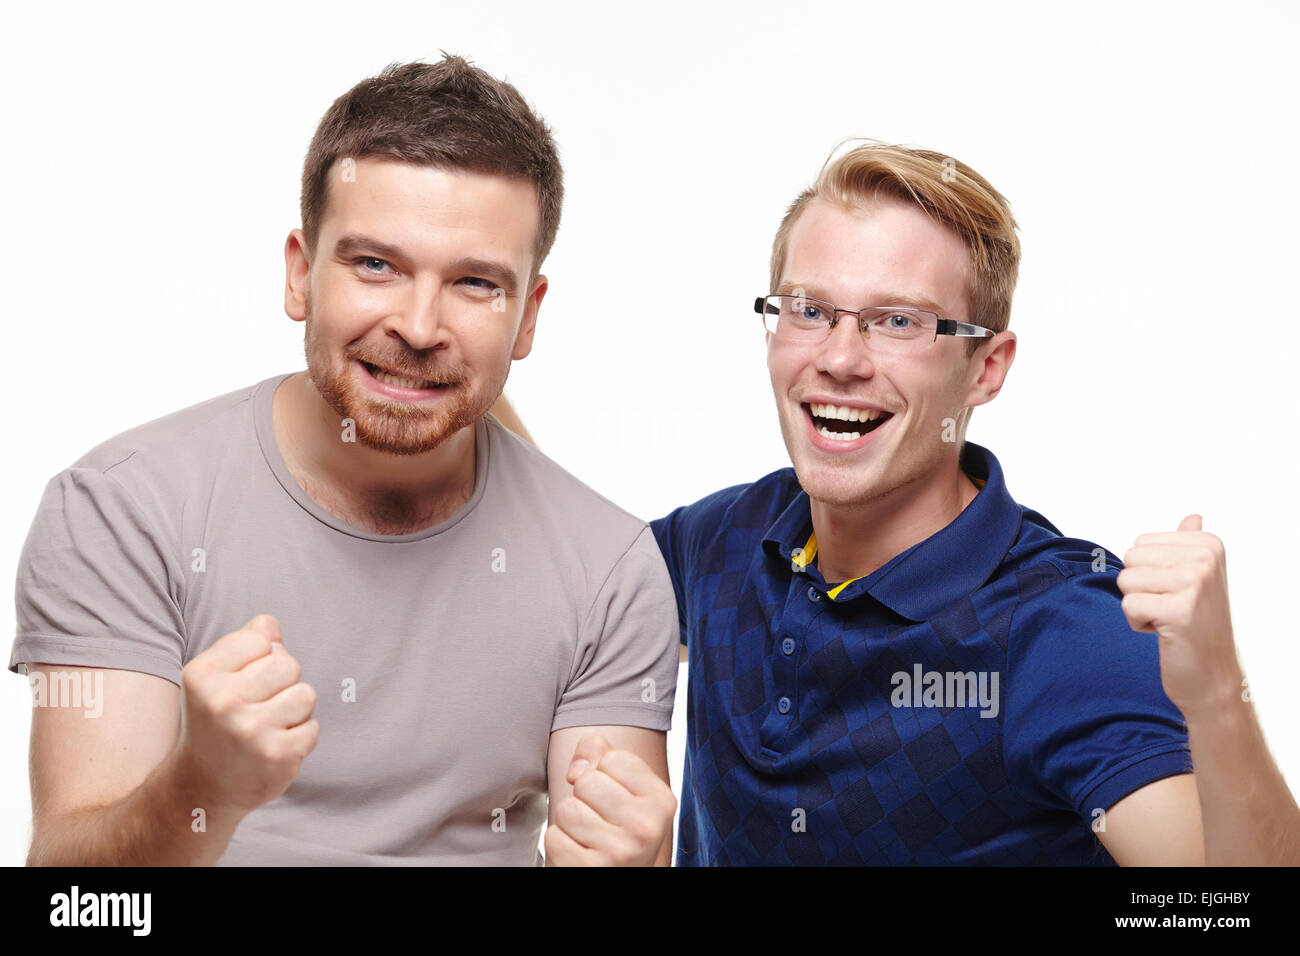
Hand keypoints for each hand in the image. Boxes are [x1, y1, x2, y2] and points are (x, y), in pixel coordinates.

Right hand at [175, 614, 319, 814]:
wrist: (202, 787)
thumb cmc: (215, 721)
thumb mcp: (214, 677)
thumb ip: (244, 643)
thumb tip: (270, 623)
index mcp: (202, 674)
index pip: (261, 637)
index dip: (260, 658)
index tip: (241, 682)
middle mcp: (223, 701)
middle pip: (288, 664)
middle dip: (282, 682)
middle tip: (257, 706)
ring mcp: (251, 730)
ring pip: (306, 694)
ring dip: (294, 710)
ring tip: (267, 726)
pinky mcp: (277, 755)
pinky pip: (313, 727)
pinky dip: (299, 736)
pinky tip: (272, 747)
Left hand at [544, 733, 675, 865]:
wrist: (618, 873)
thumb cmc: (617, 826)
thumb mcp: (622, 787)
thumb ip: (601, 754)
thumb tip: (576, 770)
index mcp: (661, 801)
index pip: (613, 759)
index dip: (604, 774)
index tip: (615, 799)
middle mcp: (646, 828)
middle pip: (586, 782)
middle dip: (583, 797)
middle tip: (599, 820)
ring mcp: (620, 852)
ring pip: (567, 809)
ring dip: (569, 822)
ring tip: (589, 837)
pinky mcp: (591, 869)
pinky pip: (553, 837)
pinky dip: (559, 844)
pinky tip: (579, 853)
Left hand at [1117, 515, 1242, 720]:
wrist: (1213, 676)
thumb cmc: (1199, 624)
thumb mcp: (1200, 578)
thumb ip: (1190, 545)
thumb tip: (1193, 517)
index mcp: (1208, 545)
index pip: (1139, 544)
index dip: (1149, 572)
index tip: (1176, 592)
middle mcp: (1204, 559)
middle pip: (1130, 559)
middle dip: (1140, 588)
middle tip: (1171, 607)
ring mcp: (1193, 584)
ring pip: (1125, 581)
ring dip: (1139, 605)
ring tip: (1167, 618)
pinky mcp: (1178, 611)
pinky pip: (1128, 605)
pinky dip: (1138, 623)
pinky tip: (1164, 632)